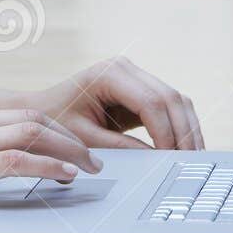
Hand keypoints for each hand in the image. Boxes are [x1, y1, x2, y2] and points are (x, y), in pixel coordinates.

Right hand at [0, 106, 100, 232]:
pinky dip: (46, 166)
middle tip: (93, 156)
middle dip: (68, 136)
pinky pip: (14, 161)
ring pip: (29, 135)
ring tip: (89, 166)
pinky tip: (64, 175)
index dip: (54, 130)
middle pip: (31, 119)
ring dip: (67, 150)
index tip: (74, 145)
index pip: (18, 116)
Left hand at [36, 55, 204, 150]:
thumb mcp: (84, 140)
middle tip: (191, 163)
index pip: (150, 102)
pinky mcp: (142, 91)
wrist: (40, 112)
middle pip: (170, 98)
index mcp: (109, 74)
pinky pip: (171, 108)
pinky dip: (181, 128)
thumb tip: (157, 162)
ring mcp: (137, 77)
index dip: (166, 132)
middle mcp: (127, 68)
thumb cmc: (54, 123)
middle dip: (183, 132)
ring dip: (188, 130)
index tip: (170, 160)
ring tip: (193, 160)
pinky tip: (184, 151)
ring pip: (177, 101)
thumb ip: (120, 148)